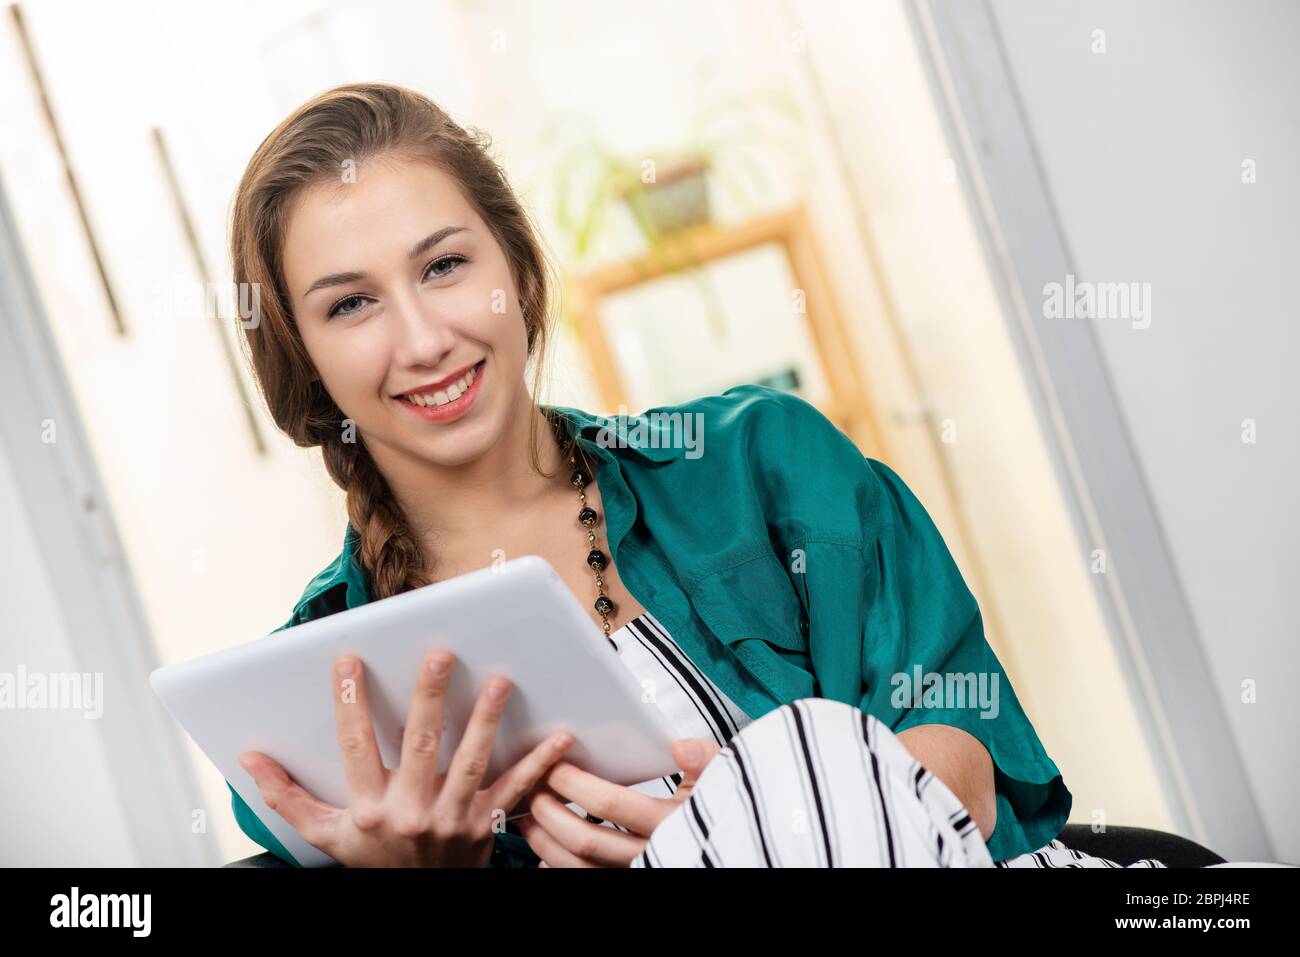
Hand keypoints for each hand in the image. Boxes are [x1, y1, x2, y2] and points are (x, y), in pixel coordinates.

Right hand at [239, 650, 572, 866]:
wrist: (420, 903)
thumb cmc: (375, 862)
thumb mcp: (326, 837)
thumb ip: (288, 798)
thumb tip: (250, 758)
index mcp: (368, 809)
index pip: (355, 746)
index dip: (348, 702)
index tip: (347, 662)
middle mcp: (410, 812)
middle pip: (420, 744)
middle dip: (430, 697)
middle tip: (440, 655)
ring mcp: (452, 819)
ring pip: (471, 761)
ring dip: (487, 719)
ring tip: (498, 681)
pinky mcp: (487, 825)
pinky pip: (515, 790)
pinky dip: (539, 764)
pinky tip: (559, 735)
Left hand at [518, 737, 721, 866]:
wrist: (733, 847)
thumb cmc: (720, 805)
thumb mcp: (721, 778)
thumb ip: (704, 759)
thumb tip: (681, 746)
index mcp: (667, 823)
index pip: (609, 805)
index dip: (575, 785)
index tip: (554, 766)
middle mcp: (648, 852)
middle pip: (585, 840)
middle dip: (550, 812)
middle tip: (534, 788)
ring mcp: (634, 870)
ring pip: (578, 867)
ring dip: (545, 842)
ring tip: (529, 816)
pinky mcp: (627, 875)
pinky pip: (583, 880)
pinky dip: (557, 868)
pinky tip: (544, 852)